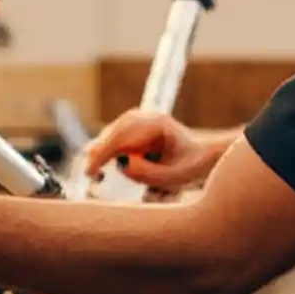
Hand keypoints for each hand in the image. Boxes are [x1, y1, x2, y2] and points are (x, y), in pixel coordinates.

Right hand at [84, 110, 221, 190]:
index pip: (124, 134)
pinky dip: (108, 149)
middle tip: (90, 172)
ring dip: (103, 150)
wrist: (204, 156)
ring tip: (97, 170)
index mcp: (158, 124)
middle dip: (100, 150)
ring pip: (113, 132)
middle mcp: (147, 117)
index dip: (105, 152)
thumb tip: (123, 165)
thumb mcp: (175, 176)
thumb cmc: (193, 166)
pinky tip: (103, 163)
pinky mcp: (136, 128)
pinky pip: (116, 136)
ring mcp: (141, 120)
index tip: (92, 170)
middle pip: (115, 130)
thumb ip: (150, 173)